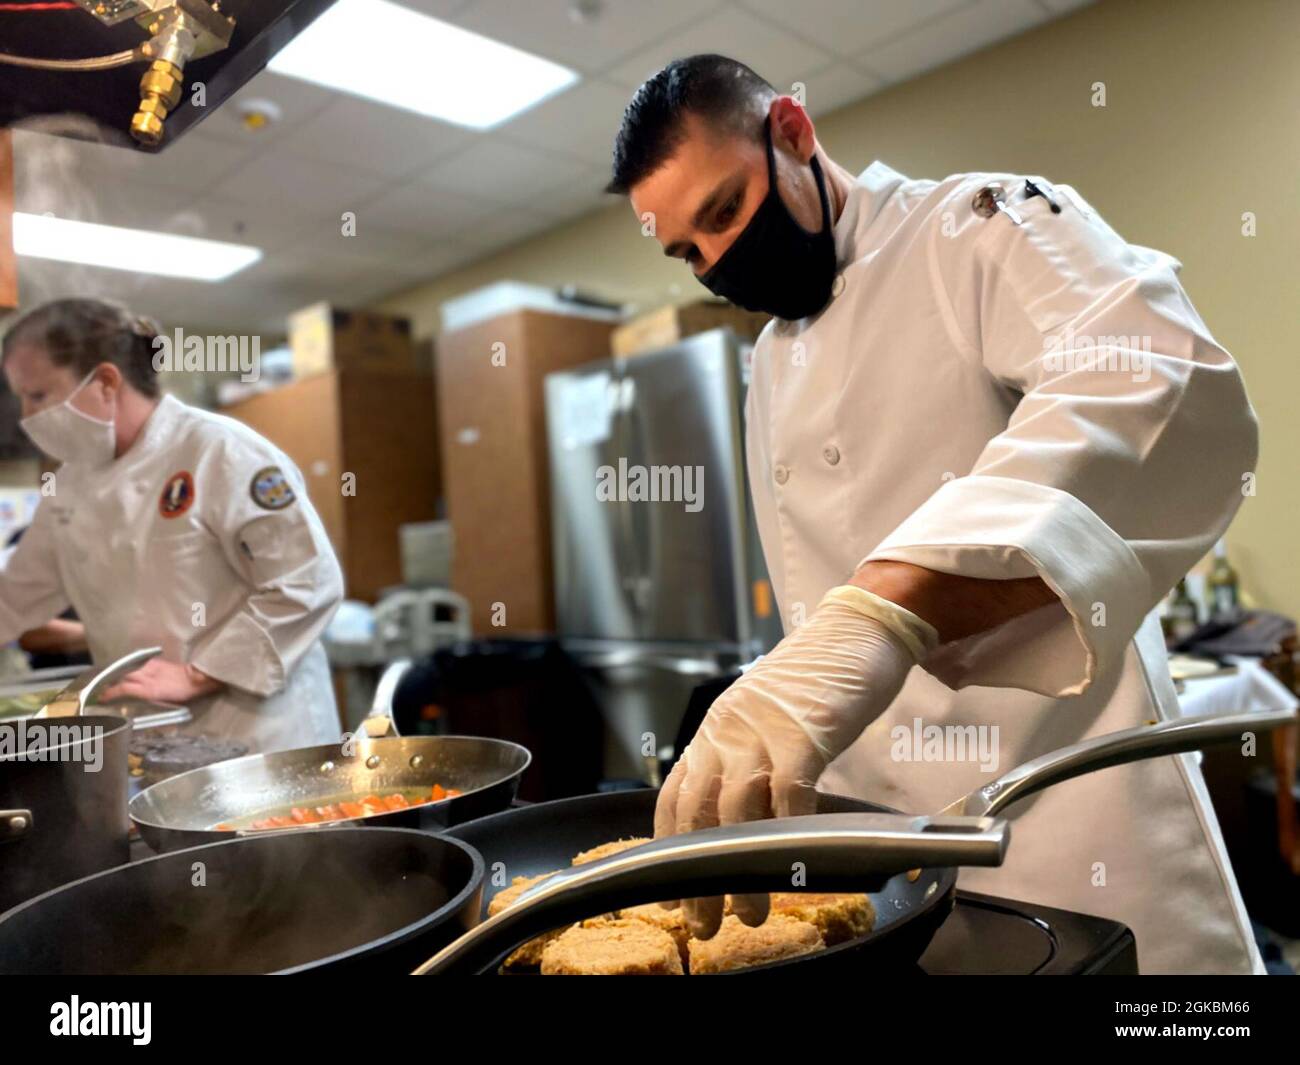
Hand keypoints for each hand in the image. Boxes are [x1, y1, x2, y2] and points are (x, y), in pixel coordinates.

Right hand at [100, 658, 223, 704]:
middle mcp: (147, 676)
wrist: (195, 679)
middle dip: (109, 681)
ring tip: (107, 679)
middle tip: (99, 688)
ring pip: (128, 668)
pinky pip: (137, 663)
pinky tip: (125, 671)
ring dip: (116, 673)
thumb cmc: (180, 694)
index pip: (123, 688)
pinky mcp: (154, 662)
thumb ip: (143, 697)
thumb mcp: (161, 700)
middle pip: (122, 676)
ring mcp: (150, 668)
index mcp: (148, 689)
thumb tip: (127, 696)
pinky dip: (128, 667)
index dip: (110, 693)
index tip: (100, 697)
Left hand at [653, 585, 935, 938]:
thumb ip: (751, 759)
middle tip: (702, 921)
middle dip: (694, 874)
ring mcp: (763, 730)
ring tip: (750, 911)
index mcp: (717, 729)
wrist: (860, 625)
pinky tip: (792, 867)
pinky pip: (788, 793)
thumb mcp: (768, 718)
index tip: (671, 890)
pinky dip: (786, 834)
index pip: (674, 794)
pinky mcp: (804, 732)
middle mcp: (729, 730)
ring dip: (741, 870)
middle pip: (696, 812)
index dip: (667, 847)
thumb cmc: (820, 677)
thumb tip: (743, 814)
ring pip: (736, 813)